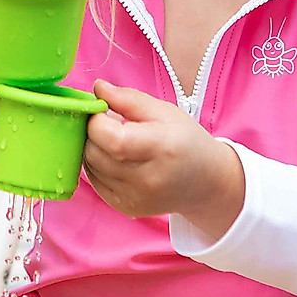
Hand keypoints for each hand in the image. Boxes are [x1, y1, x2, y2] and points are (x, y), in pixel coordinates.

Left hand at [83, 80, 243, 234]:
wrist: (206, 182)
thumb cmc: (185, 141)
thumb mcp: (164, 111)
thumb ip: (128, 98)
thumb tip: (98, 87)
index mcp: (161, 148)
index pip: (110, 138)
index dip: (97, 120)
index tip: (102, 110)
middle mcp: (148, 179)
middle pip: (95, 153)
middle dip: (92, 133)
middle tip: (108, 123)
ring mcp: (136, 198)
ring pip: (90, 167)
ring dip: (93, 148)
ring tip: (115, 140)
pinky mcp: (127, 208)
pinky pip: (95, 182)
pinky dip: (97, 166)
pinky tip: (115, 158)